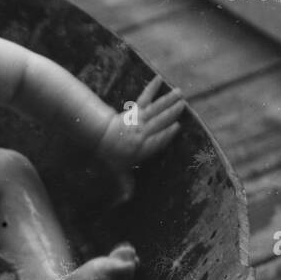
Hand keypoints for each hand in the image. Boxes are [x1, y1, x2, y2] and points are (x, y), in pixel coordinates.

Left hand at [96, 76, 185, 199]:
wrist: (97, 136)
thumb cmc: (110, 156)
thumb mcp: (117, 171)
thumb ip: (126, 184)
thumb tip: (126, 201)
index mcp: (140, 147)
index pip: (156, 141)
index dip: (166, 135)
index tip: (177, 128)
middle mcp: (141, 132)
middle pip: (158, 122)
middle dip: (171, 114)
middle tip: (184, 106)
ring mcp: (137, 120)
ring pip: (155, 109)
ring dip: (168, 101)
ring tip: (180, 93)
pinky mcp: (134, 110)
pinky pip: (144, 97)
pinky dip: (152, 87)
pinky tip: (159, 78)